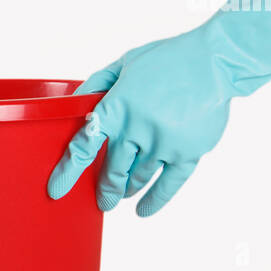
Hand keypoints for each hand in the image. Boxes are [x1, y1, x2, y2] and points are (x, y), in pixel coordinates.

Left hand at [48, 0, 270, 216]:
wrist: (214, 61)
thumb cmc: (166, 60)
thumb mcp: (124, 65)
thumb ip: (96, 86)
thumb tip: (72, 104)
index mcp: (116, 107)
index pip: (84, 147)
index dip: (68, 172)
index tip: (56, 190)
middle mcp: (136, 130)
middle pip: (112, 171)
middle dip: (104, 190)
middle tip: (101, 200)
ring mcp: (163, 144)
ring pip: (137, 178)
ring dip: (127, 189)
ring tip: (123, 194)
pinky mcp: (188, 152)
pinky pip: (168, 184)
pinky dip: (155, 201)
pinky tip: (144, 211)